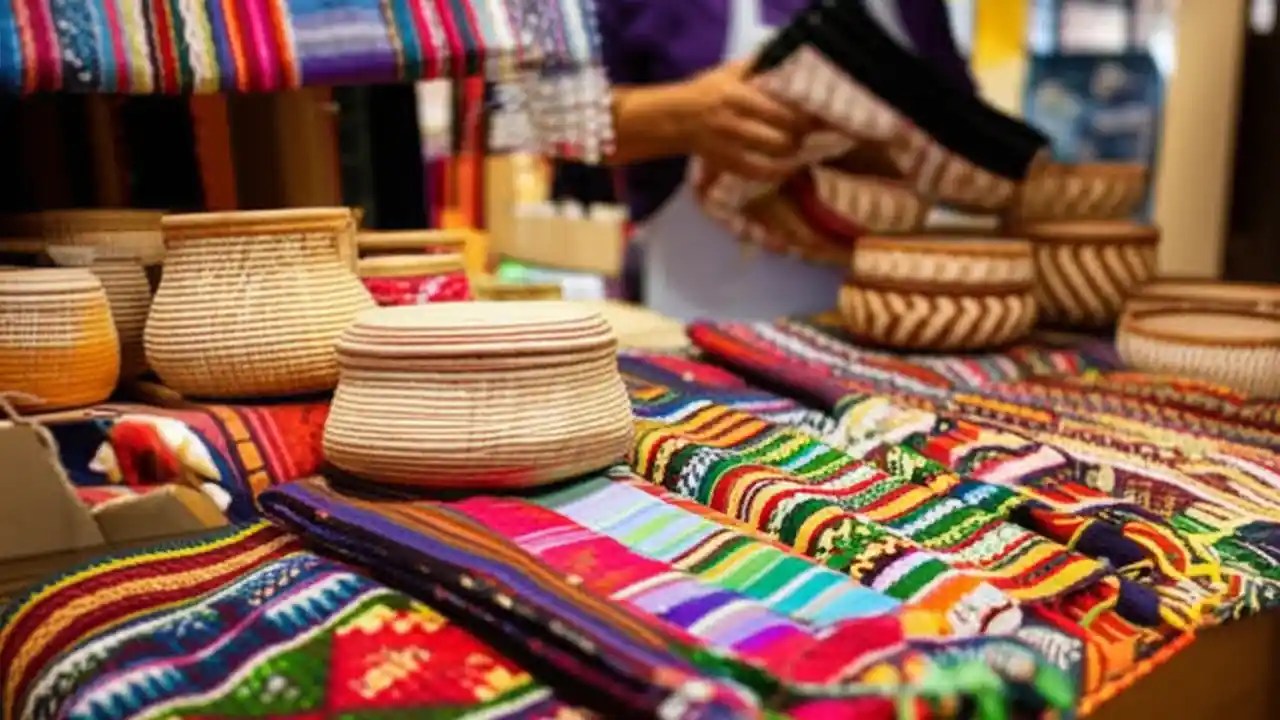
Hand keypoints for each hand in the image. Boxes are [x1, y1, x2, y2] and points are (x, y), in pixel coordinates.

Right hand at [683, 60, 809, 181]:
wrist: (677, 118)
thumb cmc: (707, 91)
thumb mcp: (730, 71)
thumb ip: (758, 65)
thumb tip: (787, 59)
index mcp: (738, 97)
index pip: (781, 112)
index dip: (804, 118)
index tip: (815, 117)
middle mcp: (735, 124)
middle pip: (781, 138)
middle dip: (799, 137)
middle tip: (807, 134)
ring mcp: (731, 148)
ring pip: (773, 158)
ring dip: (791, 155)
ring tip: (797, 147)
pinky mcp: (727, 165)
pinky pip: (759, 174)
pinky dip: (777, 172)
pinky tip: (785, 167)